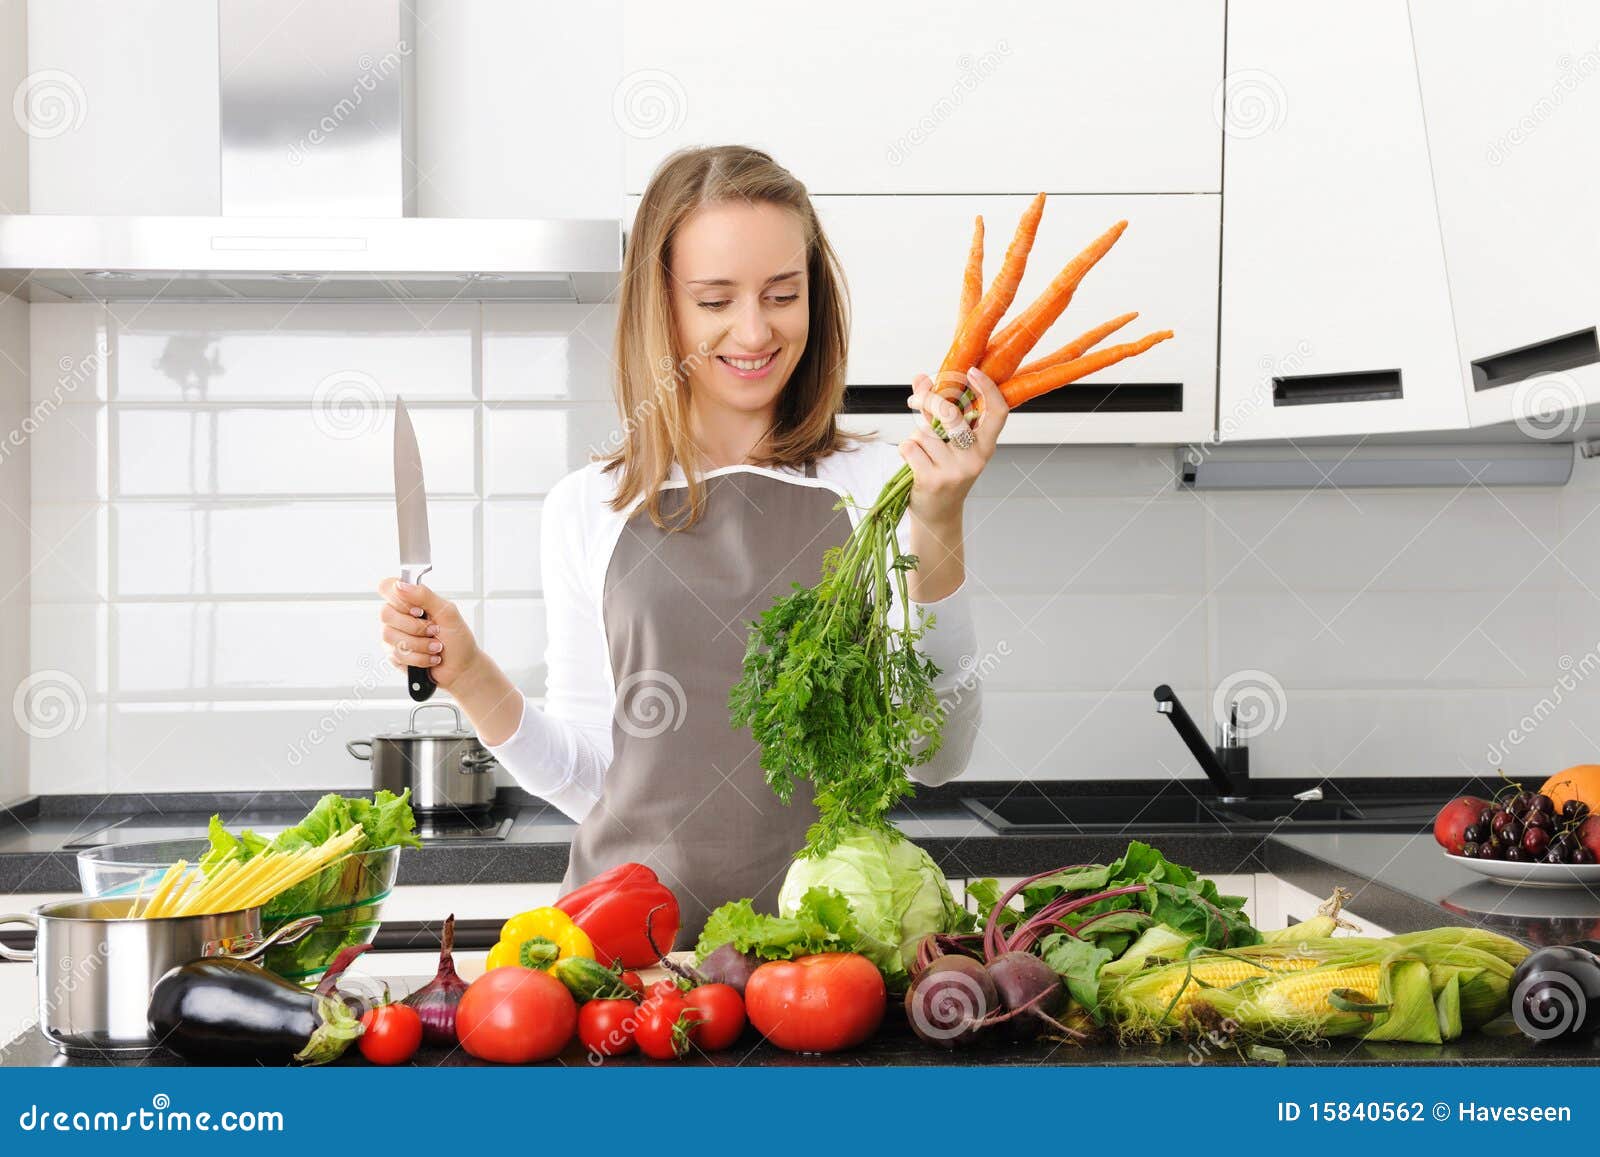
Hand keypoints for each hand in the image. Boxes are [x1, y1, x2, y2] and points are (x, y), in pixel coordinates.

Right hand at [376, 577, 481, 690]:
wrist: (461, 668)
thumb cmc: (457, 639)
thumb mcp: (447, 613)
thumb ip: (424, 596)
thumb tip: (400, 585)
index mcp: (411, 600)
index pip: (387, 586)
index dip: (398, 597)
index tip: (418, 610)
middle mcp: (398, 616)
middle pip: (386, 613)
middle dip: (415, 626)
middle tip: (434, 630)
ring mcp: (394, 636)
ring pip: (389, 636)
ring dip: (420, 644)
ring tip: (436, 646)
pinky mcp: (393, 655)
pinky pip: (397, 654)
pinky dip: (420, 658)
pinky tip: (431, 658)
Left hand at [899, 366, 1008, 529]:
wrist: (938, 514)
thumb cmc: (944, 472)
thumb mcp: (948, 443)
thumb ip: (937, 410)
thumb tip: (920, 377)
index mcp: (986, 446)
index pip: (997, 412)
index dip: (988, 388)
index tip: (971, 371)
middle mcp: (975, 458)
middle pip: (950, 413)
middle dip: (928, 400)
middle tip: (914, 400)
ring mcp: (955, 470)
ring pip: (924, 432)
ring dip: (915, 436)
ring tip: (921, 451)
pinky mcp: (932, 480)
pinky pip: (910, 447)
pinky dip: (906, 449)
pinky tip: (914, 462)